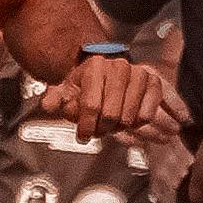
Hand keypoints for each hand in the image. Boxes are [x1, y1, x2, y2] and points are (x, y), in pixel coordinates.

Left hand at [37, 53, 184, 141]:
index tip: (83, 136)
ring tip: (111, 125)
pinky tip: (128, 121)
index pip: (91, 105)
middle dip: (102, 129)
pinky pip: (146, 115)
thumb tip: (48, 105)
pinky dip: (136, 124)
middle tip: (98, 131)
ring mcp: (137, 73)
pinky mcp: (153, 83)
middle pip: (111, 114)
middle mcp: (118, 66)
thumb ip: (55, 98)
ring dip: (119, 128)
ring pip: (129, 117)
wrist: (106, 70)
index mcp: (94, 66)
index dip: (86, 126)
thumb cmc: (86, 84)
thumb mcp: (67, 89)